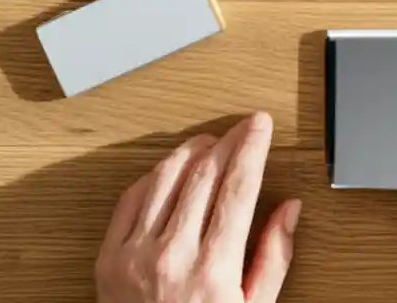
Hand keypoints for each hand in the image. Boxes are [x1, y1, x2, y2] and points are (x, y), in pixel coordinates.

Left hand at [96, 113, 301, 302]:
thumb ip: (274, 257)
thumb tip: (288, 209)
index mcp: (215, 270)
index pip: (239, 187)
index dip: (252, 147)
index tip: (260, 126)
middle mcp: (173, 256)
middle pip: (205, 174)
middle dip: (228, 141)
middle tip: (243, 129)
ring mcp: (135, 256)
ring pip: (166, 177)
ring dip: (191, 151)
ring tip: (210, 144)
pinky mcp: (108, 259)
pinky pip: (132, 199)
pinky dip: (155, 176)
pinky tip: (171, 170)